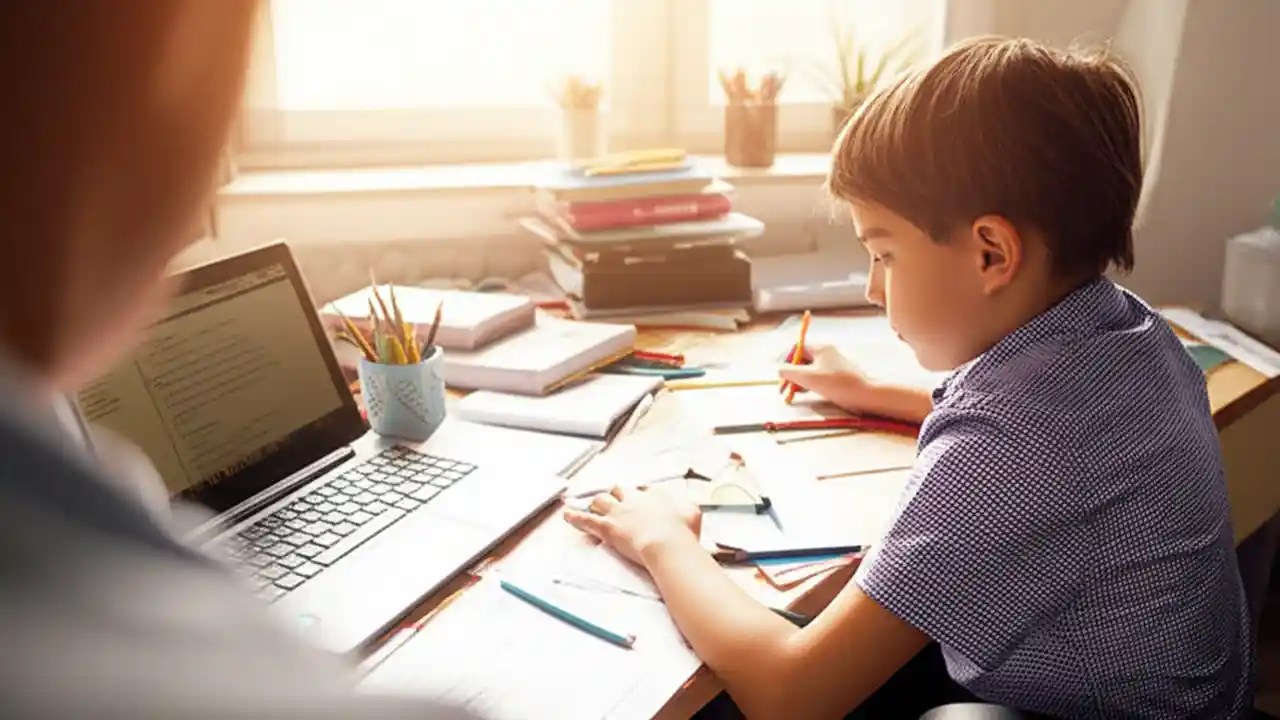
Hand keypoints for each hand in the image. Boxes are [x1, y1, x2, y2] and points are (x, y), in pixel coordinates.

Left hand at [563, 486, 700, 566]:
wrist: (667, 543)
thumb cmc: (683, 531)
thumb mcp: (693, 512)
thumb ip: (689, 507)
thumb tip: (690, 507)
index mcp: (655, 494)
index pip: (645, 490)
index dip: (641, 494)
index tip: (641, 498)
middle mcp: (635, 499)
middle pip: (620, 490)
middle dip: (617, 494)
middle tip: (616, 499)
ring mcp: (619, 512)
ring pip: (601, 500)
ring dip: (598, 503)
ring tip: (594, 505)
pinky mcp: (607, 527)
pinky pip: (586, 520)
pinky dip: (575, 517)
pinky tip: (567, 515)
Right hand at [778, 344, 875, 411]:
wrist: (866, 395)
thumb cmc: (837, 384)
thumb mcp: (808, 377)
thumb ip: (789, 372)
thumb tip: (779, 369)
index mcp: (820, 349)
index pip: (797, 349)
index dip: (786, 361)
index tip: (782, 377)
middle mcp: (827, 353)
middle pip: (803, 360)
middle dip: (792, 373)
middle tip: (785, 389)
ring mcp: (834, 365)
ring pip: (810, 370)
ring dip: (800, 380)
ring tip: (794, 393)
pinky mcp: (839, 376)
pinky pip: (819, 377)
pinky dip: (811, 384)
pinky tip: (807, 393)